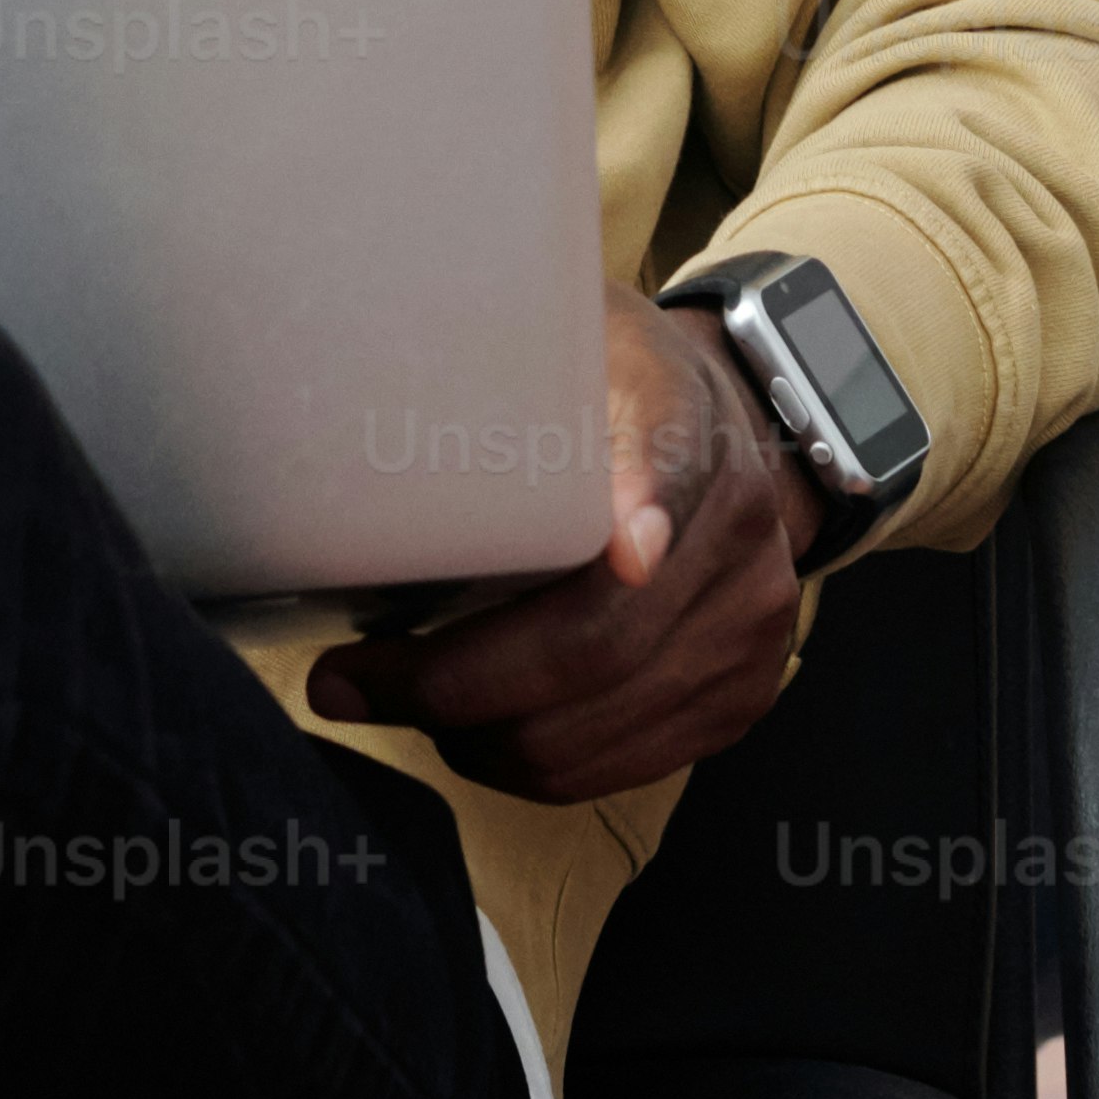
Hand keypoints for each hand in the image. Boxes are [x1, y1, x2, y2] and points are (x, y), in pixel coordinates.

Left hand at [301, 287, 820, 805]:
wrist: (732, 430)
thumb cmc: (613, 385)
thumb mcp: (571, 331)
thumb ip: (503, 347)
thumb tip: (365, 355)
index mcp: (687, 424)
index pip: (673, 467)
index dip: (649, 506)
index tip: (622, 544)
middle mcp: (737, 534)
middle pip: (598, 645)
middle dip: (453, 685)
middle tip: (348, 681)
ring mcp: (749, 627)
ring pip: (595, 732)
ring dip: (476, 738)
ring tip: (398, 701)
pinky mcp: (739, 697)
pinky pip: (619, 767)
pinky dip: (531, 764)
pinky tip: (474, 728)